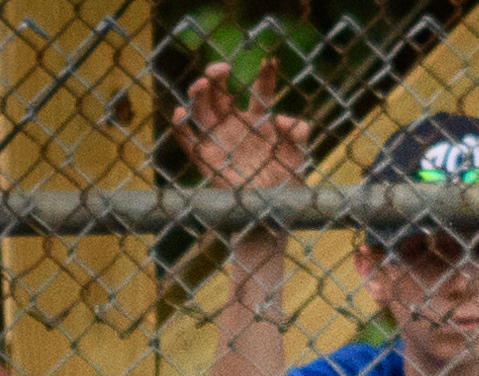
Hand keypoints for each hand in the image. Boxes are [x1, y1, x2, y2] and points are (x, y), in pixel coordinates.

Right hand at [173, 58, 309, 188]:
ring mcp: (218, 139)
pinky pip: (187, 139)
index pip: (259, 92)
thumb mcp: (298, 155)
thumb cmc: (286, 183)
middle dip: (217, 76)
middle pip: (221, 93)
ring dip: (198, 94)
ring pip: (201, 109)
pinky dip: (181, 126)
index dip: (264, 77)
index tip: (269, 62)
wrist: (273, 210)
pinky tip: (182, 113)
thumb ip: (298, 134)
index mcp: (259, 121)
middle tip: (222, 69)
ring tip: (203, 84)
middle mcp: (235, 125)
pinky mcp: (205, 157)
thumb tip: (284, 119)